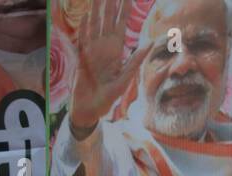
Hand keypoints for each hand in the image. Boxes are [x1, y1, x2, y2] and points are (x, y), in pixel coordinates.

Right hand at [68, 0, 150, 132]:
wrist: (89, 110)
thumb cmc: (107, 98)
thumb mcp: (124, 80)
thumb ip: (135, 61)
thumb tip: (150, 44)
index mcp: (116, 52)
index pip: (121, 26)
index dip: (124, 11)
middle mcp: (103, 48)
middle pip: (107, 21)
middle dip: (110, 5)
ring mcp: (91, 51)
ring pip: (94, 25)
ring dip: (97, 11)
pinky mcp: (81, 58)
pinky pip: (83, 40)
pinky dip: (85, 28)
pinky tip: (87, 15)